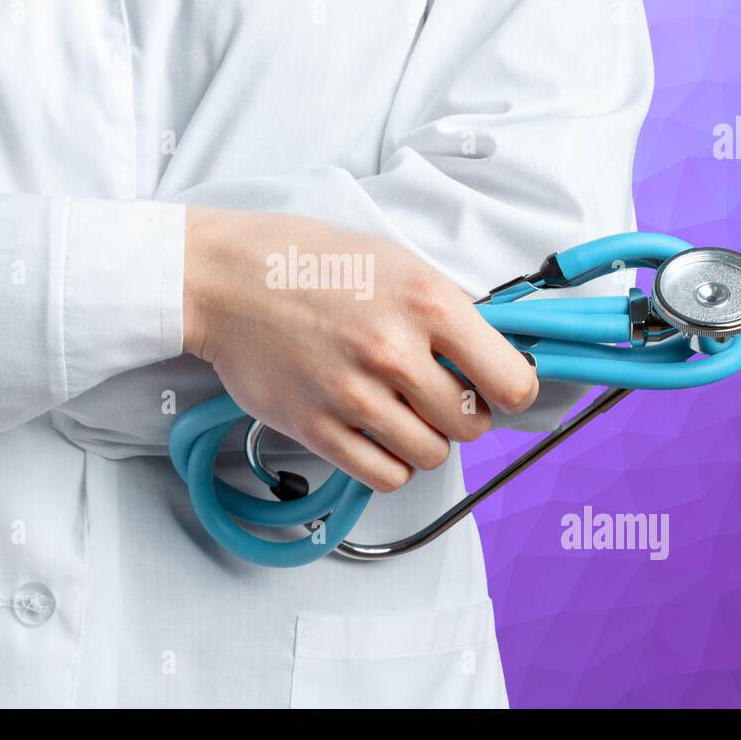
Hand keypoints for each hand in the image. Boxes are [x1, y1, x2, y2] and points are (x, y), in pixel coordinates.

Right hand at [184, 206, 537, 491]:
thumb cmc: (313, 264)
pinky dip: (390, 463)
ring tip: (402, 411)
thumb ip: (449, 311)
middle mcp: (394, 352)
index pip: (512, 382)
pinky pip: (384, 475)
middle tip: (438, 394)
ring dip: (425, 439)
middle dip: (463, 414)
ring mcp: (353, 395)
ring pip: (431, 455)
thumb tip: (496, 356)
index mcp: (428, 303)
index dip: (512, 390)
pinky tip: (377, 434)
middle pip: (472, 425)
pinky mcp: (316, 427)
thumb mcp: (397, 263)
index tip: (497, 388)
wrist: (228, 279)